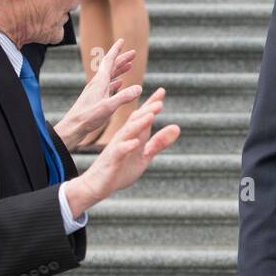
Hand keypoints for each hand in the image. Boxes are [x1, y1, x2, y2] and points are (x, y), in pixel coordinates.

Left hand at [54, 38, 139, 148]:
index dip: (116, 50)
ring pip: (109, 76)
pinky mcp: (96, 99)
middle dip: (122, 59)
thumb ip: (124, 97)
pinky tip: (120, 84)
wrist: (73, 127)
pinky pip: (108, 86)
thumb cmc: (88, 117)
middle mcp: (97, 84)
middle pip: (111, 67)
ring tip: (129, 66)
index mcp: (99, 82)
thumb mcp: (109, 107)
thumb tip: (139, 87)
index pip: (109, 61)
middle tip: (133, 53)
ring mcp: (96, 91)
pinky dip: (116, 82)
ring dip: (119, 70)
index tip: (122, 40)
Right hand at [63, 88, 179, 215]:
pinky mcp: (112, 160)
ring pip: (128, 133)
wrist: (97, 185)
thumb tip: (177, 127)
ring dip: (139, 124)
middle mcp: (124, 138)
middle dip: (147, 110)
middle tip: (160, 100)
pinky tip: (136, 143)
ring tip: (150, 115)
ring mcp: (117, 148)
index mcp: (133, 135)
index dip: (152, 104)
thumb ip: (159, 142)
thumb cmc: (121, 169)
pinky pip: (119, 152)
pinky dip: (127, 146)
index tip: (162, 91)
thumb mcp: (145, 155)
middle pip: (135, 120)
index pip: (142, 116)